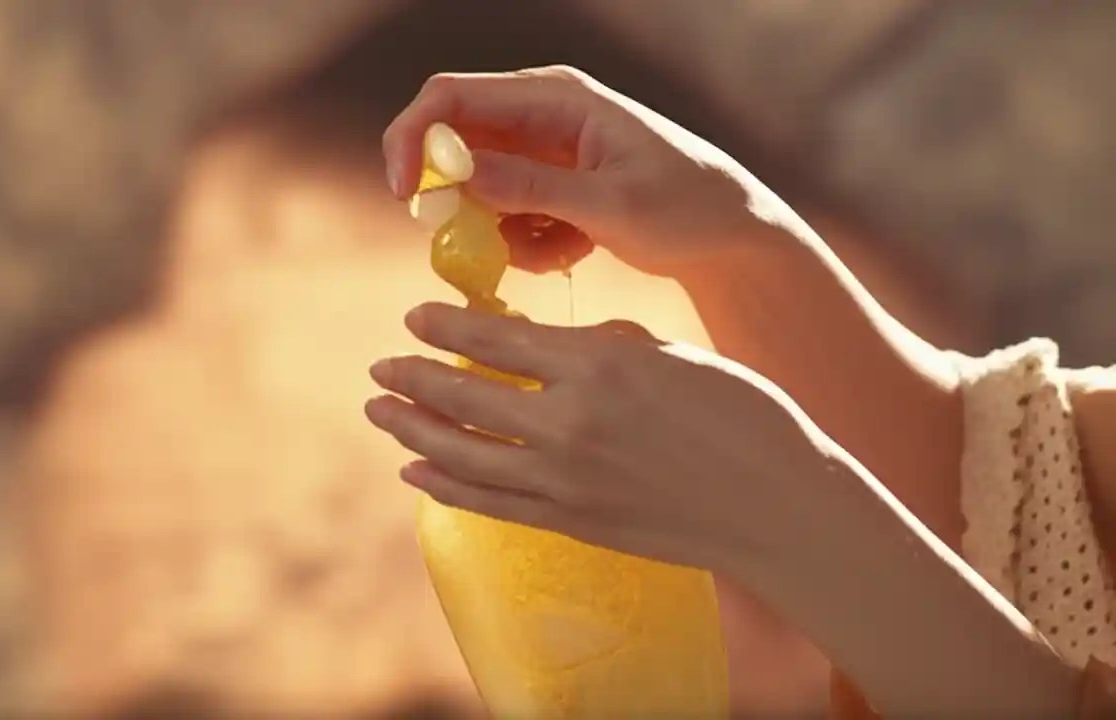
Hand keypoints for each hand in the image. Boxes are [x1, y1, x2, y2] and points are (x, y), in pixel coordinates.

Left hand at [364, 302, 828, 573]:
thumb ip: (599, 346)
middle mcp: (569, 422)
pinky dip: (445, 486)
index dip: (444, 326)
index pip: (495, 339)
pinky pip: (488, 504)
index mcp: (597, 364)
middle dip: (412, 378)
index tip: (413, 317)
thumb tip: (545, 346)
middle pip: (463, 396)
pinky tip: (417, 470)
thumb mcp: (668, 354)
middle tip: (379, 367)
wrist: (774, 503)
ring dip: (411, 430)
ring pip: (461, 454)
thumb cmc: (739, 413)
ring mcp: (565, 480)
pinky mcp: (570, 523)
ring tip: (380, 412)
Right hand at [382, 65, 772, 276]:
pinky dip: (525, 245)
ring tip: (560, 250)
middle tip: (476, 246)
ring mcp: (542, 152)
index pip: (451, 96)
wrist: (730, 237)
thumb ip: (535, 188)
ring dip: (497, 232)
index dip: (412, 139)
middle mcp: (540, 115)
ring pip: (475, 190)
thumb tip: (458, 177)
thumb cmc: (687, 209)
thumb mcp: (612, 203)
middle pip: (452, 144)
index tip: (403, 197)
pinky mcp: (548, 187)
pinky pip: (503, 216)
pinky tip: (572, 252)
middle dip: (454, 201)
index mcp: (556, 97)